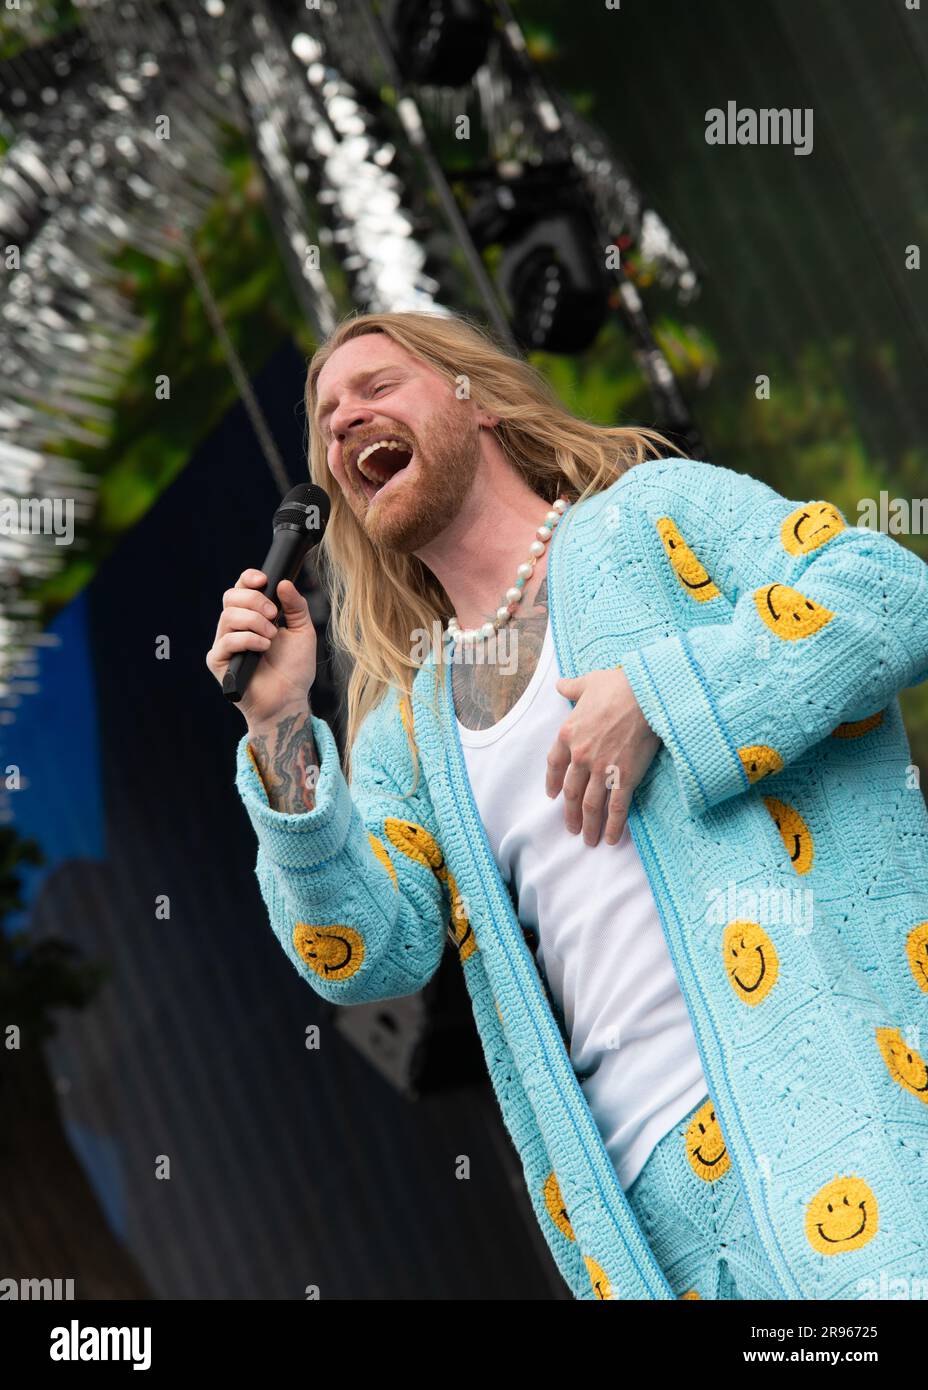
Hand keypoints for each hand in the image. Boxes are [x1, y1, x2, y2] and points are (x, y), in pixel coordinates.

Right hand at [206, 570, 316, 728]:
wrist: (289, 699)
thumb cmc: (294, 668)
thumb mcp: (302, 631)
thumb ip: (296, 606)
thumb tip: (284, 582)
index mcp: (252, 616)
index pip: (241, 588)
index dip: (248, 579)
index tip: (264, 580)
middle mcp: (235, 627)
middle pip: (231, 596)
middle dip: (255, 600)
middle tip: (274, 616)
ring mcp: (224, 643)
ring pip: (228, 616)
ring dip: (255, 622)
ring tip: (272, 637)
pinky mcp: (218, 660)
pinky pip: (227, 640)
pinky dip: (249, 640)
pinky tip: (264, 648)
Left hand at [546, 668, 660, 845]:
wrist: (645, 694)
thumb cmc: (618, 685)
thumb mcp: (588, 682)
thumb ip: (571, 687)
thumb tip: (561, 684)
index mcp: (568, 734)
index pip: (554, 765)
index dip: (552, 782)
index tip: (553, 795)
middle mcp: (581, 756)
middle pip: (571, 792)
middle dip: (570, 813)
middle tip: (571, 828)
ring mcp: (602, 769)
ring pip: (591, 805)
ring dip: (588, 825)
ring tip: (588, 840)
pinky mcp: (625, 777)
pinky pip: (616, 808)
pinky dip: (614, 826)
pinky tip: (612, 839)